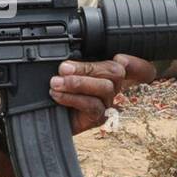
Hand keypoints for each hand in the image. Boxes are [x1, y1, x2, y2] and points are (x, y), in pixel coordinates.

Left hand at [0, 55, 156, 176]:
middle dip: (89, 67)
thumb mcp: (60, 72)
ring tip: (55, 83)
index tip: (121, 58)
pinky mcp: (97, 118)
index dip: (137, 62)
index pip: (134, 64)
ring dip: (78, 83)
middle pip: (115, 71)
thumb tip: (66, 59)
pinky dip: (74, 98)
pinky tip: (58, 96)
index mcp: (103, 70)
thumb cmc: (53, 90)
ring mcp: (106, 103)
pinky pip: (92, 105)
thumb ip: (70, 62)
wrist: (39, 117)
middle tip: (63, 68)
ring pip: (105, 88)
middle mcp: (110, 85)